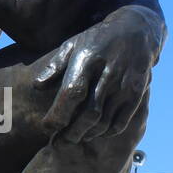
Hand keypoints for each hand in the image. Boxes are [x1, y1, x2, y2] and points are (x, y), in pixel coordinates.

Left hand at [34, 8, 156, 142]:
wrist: (136, 29)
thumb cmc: (97, 40)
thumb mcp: (73, 44)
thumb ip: (55, 66)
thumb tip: (36, 86)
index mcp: (88, 59)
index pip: (72, 93)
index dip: (58, 115)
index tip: (47, 127)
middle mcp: (108, 73)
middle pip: (89, 113)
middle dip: (72, 133)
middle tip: (59, 142)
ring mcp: (124, 84)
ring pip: (105, 121)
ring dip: (87, 135)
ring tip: (74, 138)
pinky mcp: (137, 93)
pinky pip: (121, 122)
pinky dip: (106, 132)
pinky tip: (95, 133)